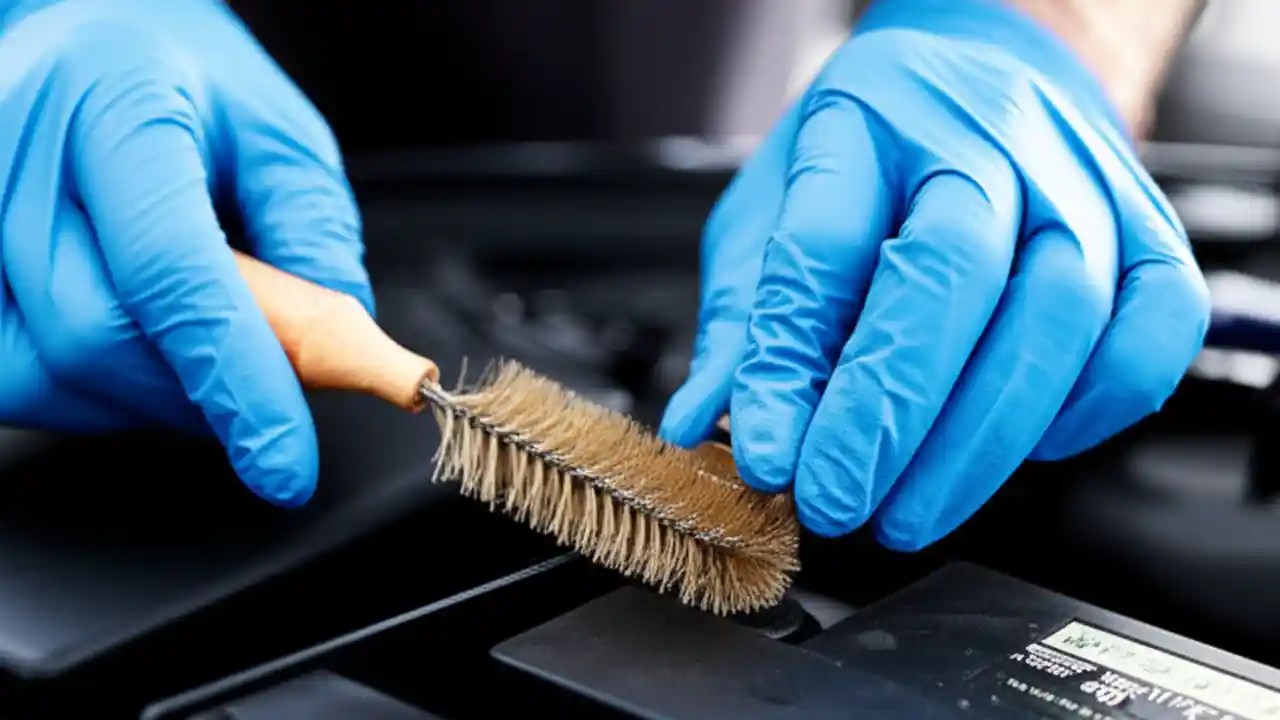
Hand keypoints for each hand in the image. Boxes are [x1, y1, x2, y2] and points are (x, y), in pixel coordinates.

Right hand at [0, 0, 370, 505]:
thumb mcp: (282, 136)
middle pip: (94, 337)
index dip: (238, 384)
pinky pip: (6, 369)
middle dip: (197, 398)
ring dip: (140, 401)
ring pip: (40, 371)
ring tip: (198, 357)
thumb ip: (312, 237)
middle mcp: (15, 146)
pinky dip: (82, 392)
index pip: (172, 274)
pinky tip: (135, 353)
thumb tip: (333, 353)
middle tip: (263, 395)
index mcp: (115, 101)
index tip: (287, 463)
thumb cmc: (189, 80)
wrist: (91, 32)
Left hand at [660, 0, 1209, 548]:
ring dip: (980, 442)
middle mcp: (983, 139)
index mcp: (864, 122)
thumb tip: (701, 423)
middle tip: (838, 502)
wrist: (984, 72)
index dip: (791, 368)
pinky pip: (1153, 329)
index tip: (768, 460)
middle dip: (890, 411)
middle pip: (951, 273)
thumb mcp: (772, 208)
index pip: (823, 246)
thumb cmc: (868, 152)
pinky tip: (1024, 448)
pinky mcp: (1149, 231)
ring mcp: (1079, 182)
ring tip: (909, 512)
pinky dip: (1092, 409)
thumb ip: (748, 320)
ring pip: (1058, 315)